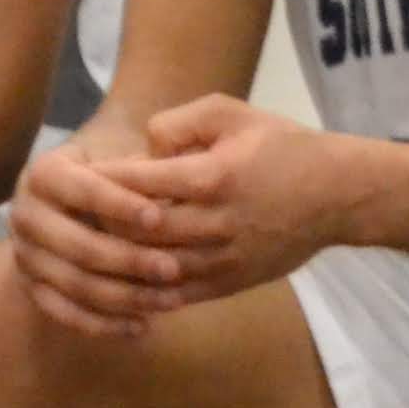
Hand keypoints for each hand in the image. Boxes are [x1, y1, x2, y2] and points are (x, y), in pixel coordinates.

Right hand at [6, 126, 189, 336]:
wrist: (55, 213)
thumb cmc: (103, 182)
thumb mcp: (115, 166)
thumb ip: (138, 170)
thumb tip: (176, 171)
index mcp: (44, 174)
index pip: (81, 188)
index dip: (119, 204)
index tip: (158, 218)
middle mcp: (26, 214)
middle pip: (80, 245)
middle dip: (130, 260)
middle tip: (174, 270)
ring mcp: (25, 255)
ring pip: (76, 284)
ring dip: (126, 297)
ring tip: (170, 301)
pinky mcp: (30, 287)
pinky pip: (65, 313)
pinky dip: (104, 324)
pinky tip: (141, 327)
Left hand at [40, 97, 380, 323]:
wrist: (339, 195)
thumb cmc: (284, 147)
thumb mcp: (234, 112)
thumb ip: (181, 122)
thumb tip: (145, 148)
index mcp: (213, 176)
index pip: (138, 182)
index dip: (102, 180)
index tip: (74, 176)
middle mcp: (216, 222)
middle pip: (138, 231)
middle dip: (100, 224)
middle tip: (69, 216)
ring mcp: (224, 258)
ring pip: (153, 268)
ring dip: (117, 262)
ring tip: (85, 251)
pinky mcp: (232, 282)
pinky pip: (177, 294)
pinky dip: (145, 291)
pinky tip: (120, 283)